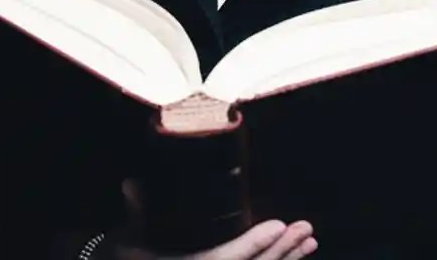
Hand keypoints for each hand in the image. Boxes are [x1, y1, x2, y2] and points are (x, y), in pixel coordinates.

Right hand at [101, 179, 317, 259]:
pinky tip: (296, 257)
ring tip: (310, 242)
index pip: (225, 259)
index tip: (279, 226)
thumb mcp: (127, 240)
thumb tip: (131, 184)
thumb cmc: (125, 257)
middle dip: (282, 251)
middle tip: (306, 229)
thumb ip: (135, 212)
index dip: (253, 244)